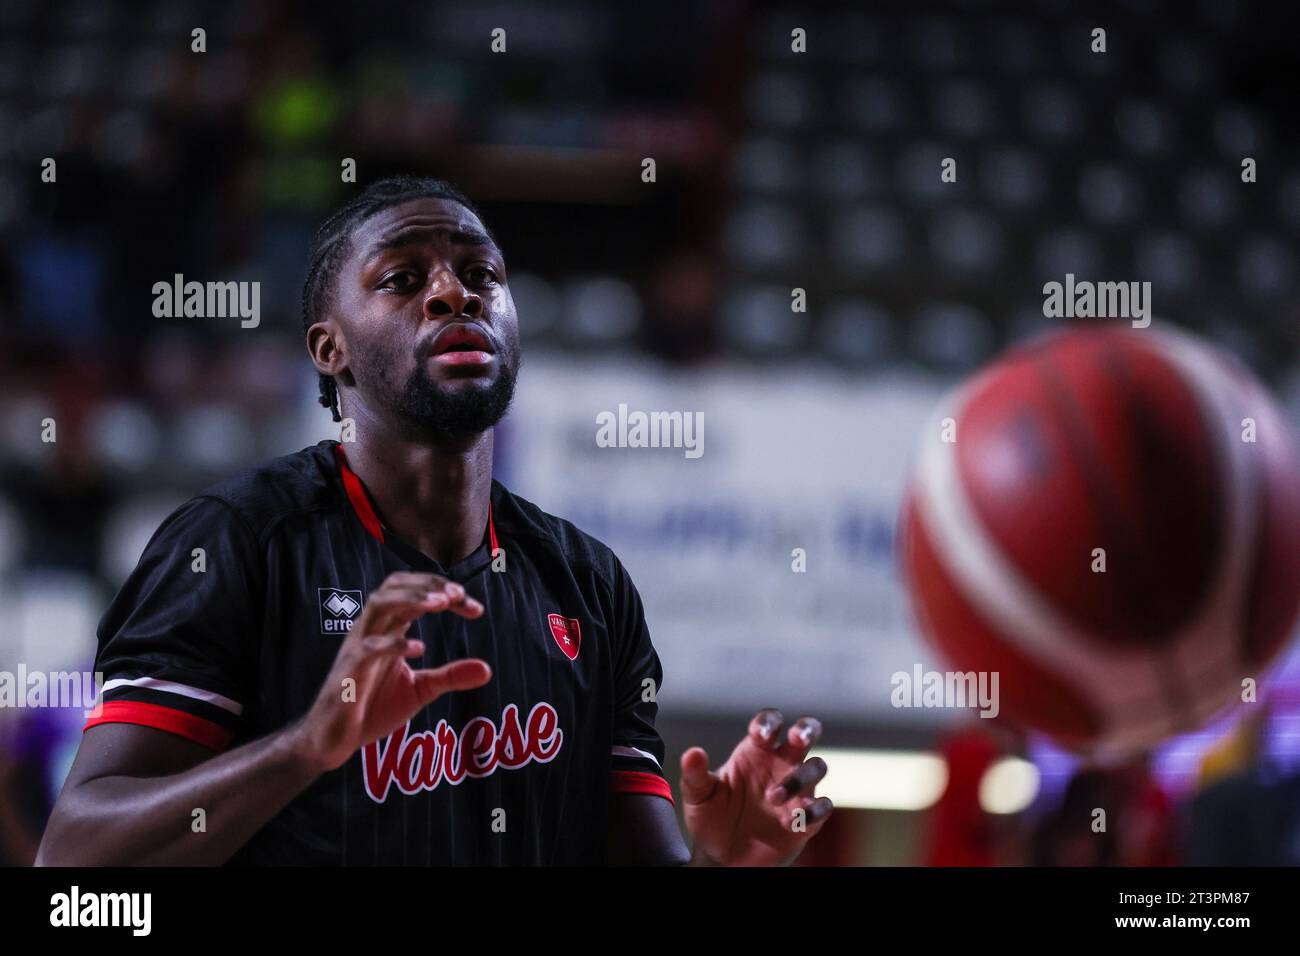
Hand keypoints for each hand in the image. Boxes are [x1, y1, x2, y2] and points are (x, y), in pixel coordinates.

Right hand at [298, 572, 491, 770]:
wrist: (334, 739)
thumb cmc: (372, 708)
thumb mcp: (420, 689)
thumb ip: (450, 676)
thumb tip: (488, 669)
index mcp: (388, 629)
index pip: (414, 593)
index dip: (444, 591)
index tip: (475, 609)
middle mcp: (372, 631)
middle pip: (394, 587)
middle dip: (428, 585)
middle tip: (457, 595)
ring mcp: (358, 648)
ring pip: (378, 605)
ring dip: (410, 599)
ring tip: (441, 603)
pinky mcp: (349, 672)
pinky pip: (368, 648)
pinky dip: (393, 644)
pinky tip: (419, 648)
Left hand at [680, 709, 831, 865]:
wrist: (721, 858)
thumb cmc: (711, 819)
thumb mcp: (698, 796)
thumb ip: (695, 775)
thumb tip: (693, 753)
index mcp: (755, 751)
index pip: (768, 724)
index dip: (768, 722)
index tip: (760, 734)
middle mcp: (780, 764)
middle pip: (805, 733)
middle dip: (806, 730)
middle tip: (798, 737)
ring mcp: (796, 790)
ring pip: (817, 767)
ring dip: (801, 778)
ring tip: (774, 798)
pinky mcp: (806, 818)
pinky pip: (822, 807)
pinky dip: (812, 811)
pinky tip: (789, 822)